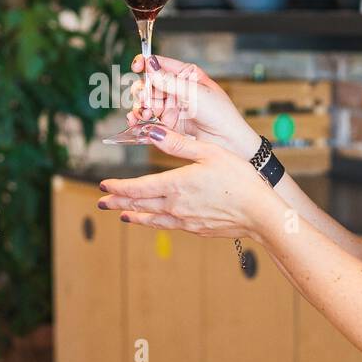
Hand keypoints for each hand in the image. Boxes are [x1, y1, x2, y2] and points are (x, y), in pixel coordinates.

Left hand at [98, 123, 284, 240]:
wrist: (260, 213)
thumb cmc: (239, 179)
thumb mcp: (209, 152)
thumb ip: (178, 144)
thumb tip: (152, 133)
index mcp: (176, 185)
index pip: (137, 188)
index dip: (118, 187)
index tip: (103, 185)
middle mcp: (175, 206)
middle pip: (139, 205)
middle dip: (118, 203)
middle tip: (102, 202)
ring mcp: (185, 221)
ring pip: (151, 219)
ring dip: (133, 216)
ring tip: (121, 215)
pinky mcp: (196, 229)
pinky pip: (168, 226)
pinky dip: (154, 223)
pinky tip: (153, 221)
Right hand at [127, 54, 261, 158]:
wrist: (227, 141)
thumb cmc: (220, 113)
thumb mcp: (194, 93)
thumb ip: (169, 81)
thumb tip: (150, 67)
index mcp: (187, 75)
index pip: (161, 64)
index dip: (146, 63)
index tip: (136, 67)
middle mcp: (177, 89)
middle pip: (149, 83)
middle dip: (142, 89)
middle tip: (144, 98)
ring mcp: (172, 106)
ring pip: (146, 101)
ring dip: (140, 105)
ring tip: (144, 113)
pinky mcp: (168, 123)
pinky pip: (148, 118)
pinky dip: (139, 119)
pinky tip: (135, 121)